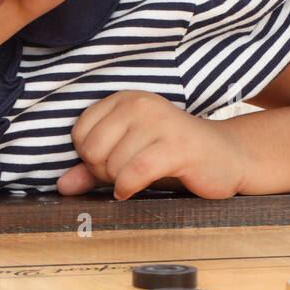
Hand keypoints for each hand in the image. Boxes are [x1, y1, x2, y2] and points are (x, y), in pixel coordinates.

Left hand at [56, 91, 248, 199]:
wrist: (227, 157)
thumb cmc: (173, 157)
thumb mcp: (128, 157)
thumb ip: (92, 169)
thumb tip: (62, 186)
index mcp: (124, 100)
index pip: (80, 134)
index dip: (90, 158)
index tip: (114, 162)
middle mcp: (140, 104)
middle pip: (92, 150)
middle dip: (105, 172)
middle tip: (129, 174)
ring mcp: (160, 122)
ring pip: (113, 164)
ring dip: (121, 182)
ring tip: (141, 179)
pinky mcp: (177, 145)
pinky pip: (134, 172)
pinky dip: (129, 187)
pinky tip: (135, 190)